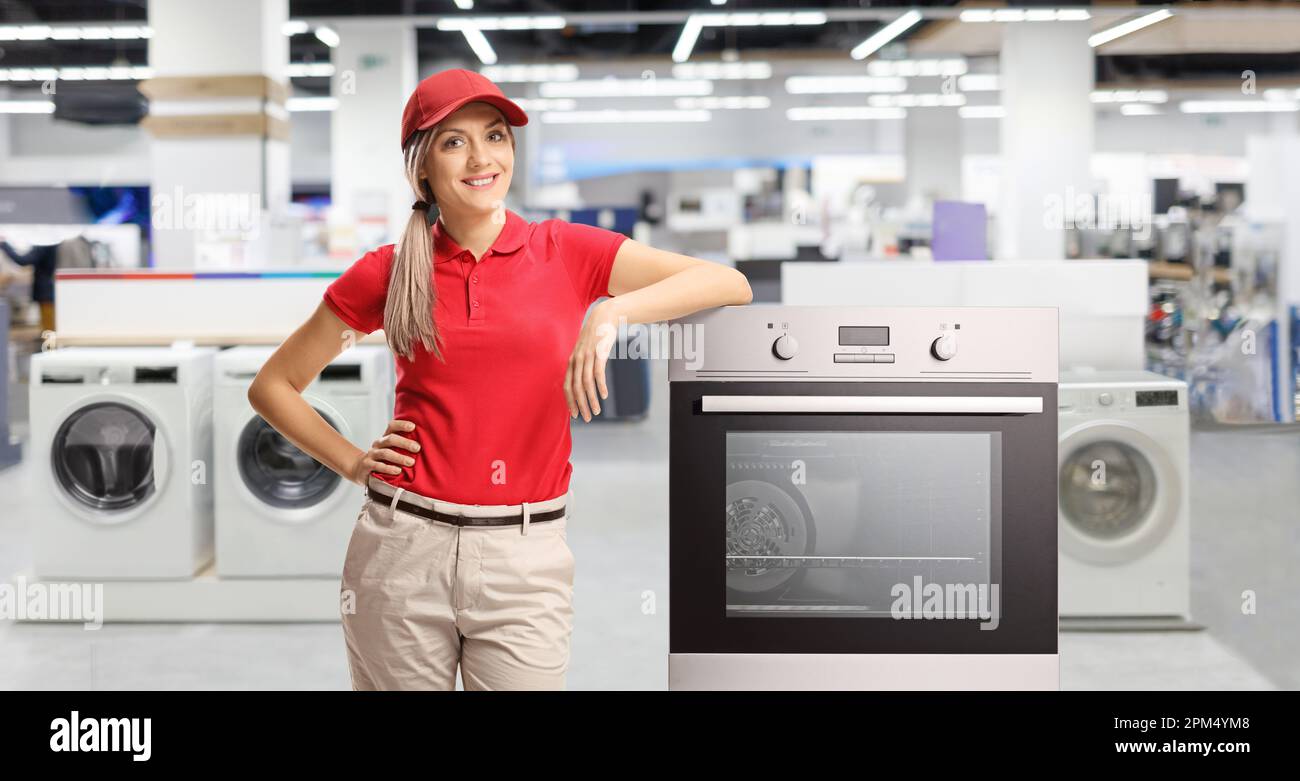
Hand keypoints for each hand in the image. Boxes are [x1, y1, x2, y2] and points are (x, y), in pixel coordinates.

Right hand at [349, 419, 418, 485]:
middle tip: (417, 448)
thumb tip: (427, 444)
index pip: (392, 426)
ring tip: (411, 462)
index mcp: (385, 438)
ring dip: (399, 457)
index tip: (413, 426)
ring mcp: (372, 454)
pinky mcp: (367, 465)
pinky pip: (378, 466)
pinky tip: (398, 471)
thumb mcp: (392, 450)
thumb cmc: (384, 459)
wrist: (362, 469)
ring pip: (385, 453)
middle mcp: (378, 444)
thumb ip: (404, 447)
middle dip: (405, 443)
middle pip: (390, 439)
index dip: (401, 425)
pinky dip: (388, 468)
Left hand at [565, 299, 619, 421]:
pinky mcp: (598, 352)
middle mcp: (576, 360)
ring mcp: (587, 356)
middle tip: (587, 418)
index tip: (575, 415)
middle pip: (575, 388)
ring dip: (591, 400)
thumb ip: (583, 365)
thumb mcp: (585, 351)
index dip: (570, 401)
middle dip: (580, 405)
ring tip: (596, 412)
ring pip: (586, 383)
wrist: (604, 317)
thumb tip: (584, 381)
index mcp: (572, 362)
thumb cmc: (595, 337)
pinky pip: (598, 372)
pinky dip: (600, 386)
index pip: (567, 386)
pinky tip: (603, 396)